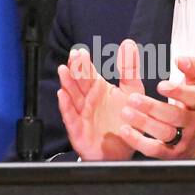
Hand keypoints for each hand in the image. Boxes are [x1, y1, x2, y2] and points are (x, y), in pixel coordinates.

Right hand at [56, 39, 145, 160]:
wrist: (123, 150)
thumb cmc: (124, 120)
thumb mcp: (132, 91)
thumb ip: (129, 69)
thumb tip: (128, 44)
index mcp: (98, 89)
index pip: (88, 72)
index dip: (84, 62)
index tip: (80, 51)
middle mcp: (88, 100)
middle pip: (79, 82)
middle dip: (75, 69)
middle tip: (73, 57)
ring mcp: (81, 114)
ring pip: (72, 96)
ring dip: (67, 83)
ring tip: (63, 70)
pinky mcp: (78, 130)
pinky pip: (70, 117)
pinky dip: (65, 107)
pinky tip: (62, 96)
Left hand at [114, 55, 194, 159]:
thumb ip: (192, 66)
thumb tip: (181, 59)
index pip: (193, 97)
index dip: (178, 92)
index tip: (161, 85)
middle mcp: (192, 122)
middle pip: (175, 116)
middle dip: (154, 108)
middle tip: (133, 99)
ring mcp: (182, 139)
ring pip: (165, 133)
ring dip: (144, 124)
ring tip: (126, 113)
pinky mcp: (171, 153)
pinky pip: (155, 150)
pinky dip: (138, 141)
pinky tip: (125, 130)